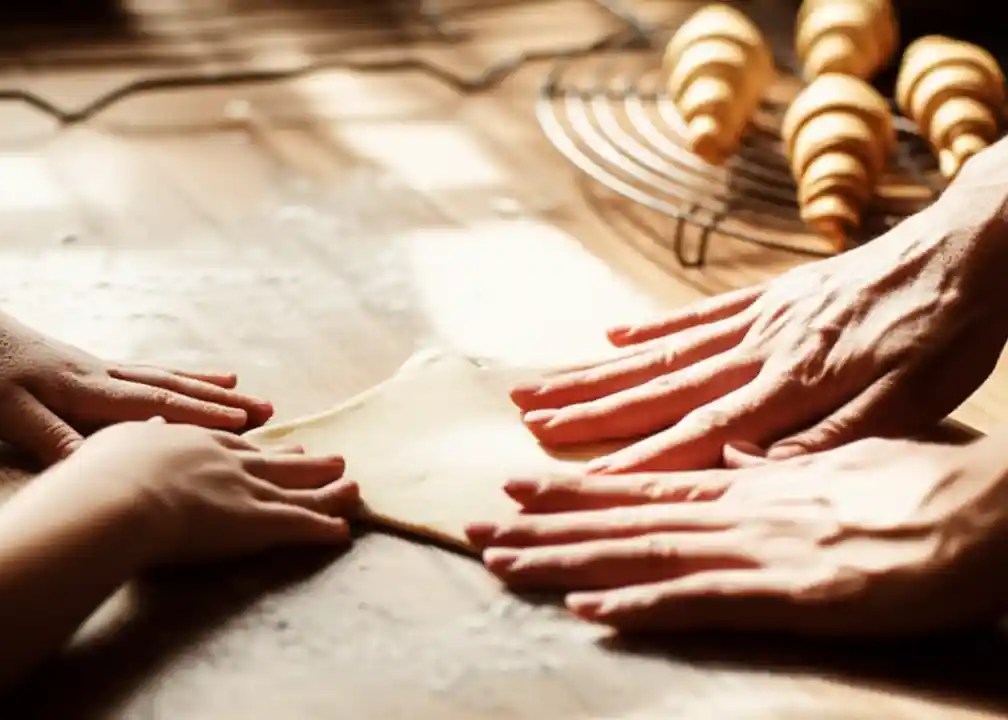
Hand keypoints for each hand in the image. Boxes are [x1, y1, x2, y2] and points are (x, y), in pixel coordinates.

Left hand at [0, 299, 273, 464]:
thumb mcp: (5, 415)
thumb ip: (51, 441)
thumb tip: (97, 468)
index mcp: (87, 391)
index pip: (155, 407)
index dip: (201, 420)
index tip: (246, 428)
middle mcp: (102, 376)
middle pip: (173, 389)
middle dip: (221, 405)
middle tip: (268, 411)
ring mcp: (96, 368)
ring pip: (163, 378)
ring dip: (205, 389)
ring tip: (244, 392)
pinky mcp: (84, 367)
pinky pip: (142, 372)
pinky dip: (172, 376)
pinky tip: (183, 378)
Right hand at [64, 421, 357, 565]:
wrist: (116, 497)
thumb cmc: (101, 478)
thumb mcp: (117, 445)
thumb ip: (139, 439)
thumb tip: (150, 427)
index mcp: (190, 442)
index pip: (233, 444)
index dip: (258, 447)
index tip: (275, 444)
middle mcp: (224, 461)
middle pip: (274, 462)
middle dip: (304, 463)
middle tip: (331, 459)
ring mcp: (244, 489)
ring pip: (297, 490)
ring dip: (328, 490)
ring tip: (354, 486)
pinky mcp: (256, 522)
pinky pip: (299, 526)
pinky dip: (324, 528)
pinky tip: (344, 532)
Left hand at [465, 437, 1007, 634]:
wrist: (997, 508)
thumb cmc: (928, 490)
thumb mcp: (839, 467)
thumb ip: (778, 468)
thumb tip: (737, 459)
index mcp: (749, 486)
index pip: (642, 489)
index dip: (575, 492)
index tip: (518, 491)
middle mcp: (739, 512)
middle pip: (623, 520)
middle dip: (545, 527)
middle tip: (475, 531)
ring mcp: (761, 552)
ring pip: (643, 554)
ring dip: (568, 561)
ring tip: (504, 564)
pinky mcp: (796, 594)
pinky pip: (705, 602)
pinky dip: (643, 605)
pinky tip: (592, 610)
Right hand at [511, 181, 1007, 471]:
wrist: (976, 243)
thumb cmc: (948, 331)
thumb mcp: (912, 401)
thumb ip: (829, 438)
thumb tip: (751, 469)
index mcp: (793, 385)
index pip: (698, 435)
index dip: (636, 462)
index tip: (576, 481)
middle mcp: (760, 350)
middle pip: (658, 389)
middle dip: (588, 412)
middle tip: (526, 425)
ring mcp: (760, 318)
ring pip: (662, 354)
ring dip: (597, 375)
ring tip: (540, 387)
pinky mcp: (773, 295)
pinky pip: (699, 315)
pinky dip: (651, 329)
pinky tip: (611, 338)